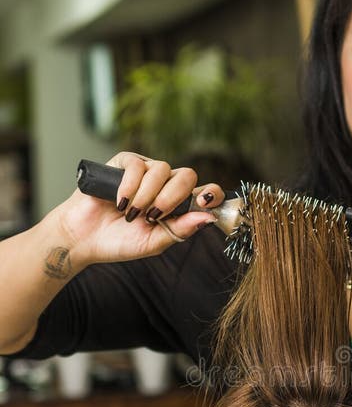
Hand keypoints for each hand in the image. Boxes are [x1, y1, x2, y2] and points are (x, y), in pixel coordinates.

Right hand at [52, 152, 225, 268]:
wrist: (85, 238)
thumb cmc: (120, 242)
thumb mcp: (155, 242)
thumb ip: (181, 230)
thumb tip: (208, 218)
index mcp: (177, 205)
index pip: (206, 191)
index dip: (212, 194)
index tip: (206, 203)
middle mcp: (165, 185)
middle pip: (187, 175)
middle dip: (173, 197)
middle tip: (154, 215)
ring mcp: (145, 173)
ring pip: (162, 169)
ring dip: (147, 195)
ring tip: (131, 213)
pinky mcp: (123, 164)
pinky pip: (137, 165)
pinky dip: (130, 185)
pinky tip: (120, 201)